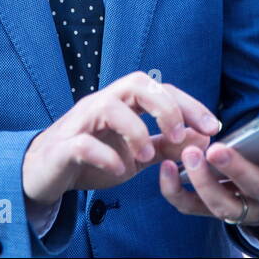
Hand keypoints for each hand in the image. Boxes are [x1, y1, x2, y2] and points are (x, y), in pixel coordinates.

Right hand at [22, 71, 219, 206]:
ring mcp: (81, 122)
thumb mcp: (137, 155)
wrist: (45, 176)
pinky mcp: (63, 146)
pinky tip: (118, 169)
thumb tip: (203, 139)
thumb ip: (167, 146)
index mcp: (124, 103)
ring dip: (135, 130)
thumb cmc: (92, 160)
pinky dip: (105, 155)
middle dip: (165, 106)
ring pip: (109, 105)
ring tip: (146, 156)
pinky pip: (83, 142)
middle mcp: (103, 103)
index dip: (189, 104)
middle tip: (179, 136)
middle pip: (136, 82)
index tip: (213, 127)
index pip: (160, 88)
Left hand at [158, 128, 258, 229]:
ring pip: (221, 204)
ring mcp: (242, 210)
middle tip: (215, 150)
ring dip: (202, 180)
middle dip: (236, 168)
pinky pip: (192, 207)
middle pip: (256, 187)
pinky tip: (166, 167)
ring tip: (189, 153)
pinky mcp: (215, 211)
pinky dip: (175, 191)